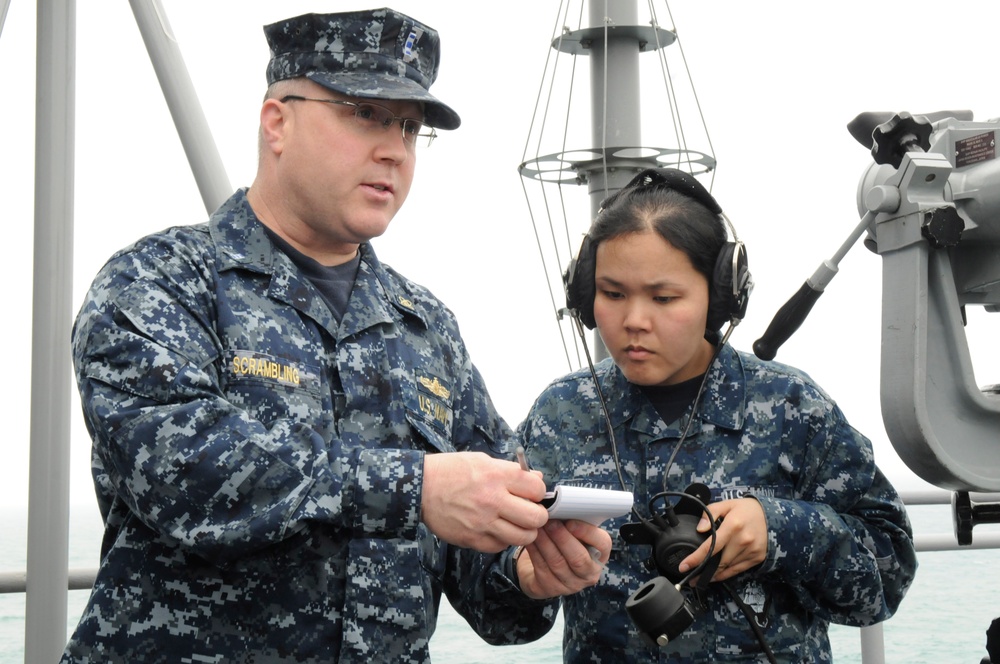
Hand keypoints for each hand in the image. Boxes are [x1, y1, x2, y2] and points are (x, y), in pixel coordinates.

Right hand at [421, 452, 548, 552]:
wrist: (420, 488)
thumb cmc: (452, 471)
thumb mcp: (483, 461)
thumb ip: (511, 471)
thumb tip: (538, 479)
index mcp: (498, 476)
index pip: (538, 490)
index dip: (538, 492)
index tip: (531, 493)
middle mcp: (493, 500)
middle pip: (536, 518)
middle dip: (538, 515)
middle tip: (529, 512)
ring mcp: (483, 523)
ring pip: (523, 537)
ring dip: (524, 531)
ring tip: (515, 523)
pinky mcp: (473, 539)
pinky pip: (501, 546)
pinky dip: (502, 540)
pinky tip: (495, 529)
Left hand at [515, 519, 610, 598]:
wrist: (544, 567)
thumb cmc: (562, 541)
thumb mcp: (573, 531)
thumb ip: (573, 520)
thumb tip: (562, 505)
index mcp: (600, 554)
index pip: (603, 544)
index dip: (587, 532)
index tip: (571, 521)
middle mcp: (589, 573)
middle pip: (578, 558)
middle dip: (562, 538)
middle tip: (550, 522)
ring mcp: (571, 584)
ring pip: (557, 563)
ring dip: (545, 542)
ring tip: (537, 527)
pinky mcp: (551, 589)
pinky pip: (542, 568)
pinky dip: (535, 551)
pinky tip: (529, 538)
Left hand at [677, 497, 766, 583]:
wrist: (772, 516)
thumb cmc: (746, 510)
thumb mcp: (727, 504)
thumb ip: (711, 513)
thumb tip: (700, 529)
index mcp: (733, 525)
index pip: (710, 546)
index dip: (696, 558)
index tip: (684, 566)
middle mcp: (743, 540)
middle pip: (718, 561)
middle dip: (702, 570)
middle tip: (689, 575)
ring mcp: (751, 551)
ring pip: (727, 568)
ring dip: (713, 575)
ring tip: (699, 578)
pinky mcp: (757, 558)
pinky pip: (737, 570)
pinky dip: (725, 575)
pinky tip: (715, 577)